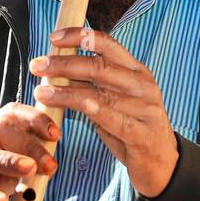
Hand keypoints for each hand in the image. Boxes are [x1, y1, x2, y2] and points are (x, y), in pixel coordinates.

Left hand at [30, 27, 178, 198]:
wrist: (162, 163)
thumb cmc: (132, 127)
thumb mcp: (115, 99)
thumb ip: (92, 83)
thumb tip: (57, 67)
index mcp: (136, 70)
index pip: (108, 44)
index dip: (80, 37)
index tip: (54, 38)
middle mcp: (142, 85)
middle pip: (99, 67)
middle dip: (64, 64)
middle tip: (37, 65)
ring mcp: (145, 109)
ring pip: (100, 93)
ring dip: (66, 91)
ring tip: (41, 91)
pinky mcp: (142, 134)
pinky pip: (112, 118)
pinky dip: (90, 109)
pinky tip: (71, 106)